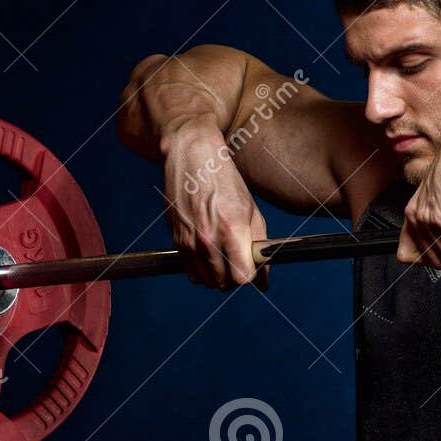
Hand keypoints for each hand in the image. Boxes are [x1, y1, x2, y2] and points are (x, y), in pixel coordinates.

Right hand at [162, 125, 269, 289]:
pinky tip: (208, 252)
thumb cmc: (225, 182)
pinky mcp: (176, 239)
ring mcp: (189, 240)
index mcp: (232, 229)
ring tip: (224, 256)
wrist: (192, 157)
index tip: (251, 266)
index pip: (242, 277)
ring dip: (217, 275)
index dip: (249, 275)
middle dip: (234, 276)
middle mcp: (208, 238)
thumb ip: (260, 247)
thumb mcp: (251, 211)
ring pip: (206, 280)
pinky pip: (191, 271)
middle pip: (224, 282)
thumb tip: (264, 280)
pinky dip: (201, 269)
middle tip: (238, 260)